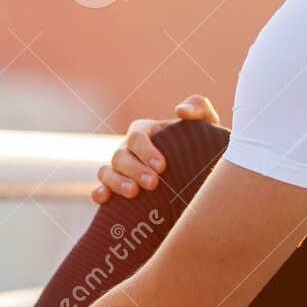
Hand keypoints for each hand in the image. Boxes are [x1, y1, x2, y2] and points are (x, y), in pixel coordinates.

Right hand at [91, 94, 221, 204]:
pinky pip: (100, 189)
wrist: (201, 174)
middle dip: (134, 170)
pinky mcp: (116, 189)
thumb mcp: (206, 124)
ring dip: (117, 182)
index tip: (162, 166)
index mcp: (144, 131)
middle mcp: (128, 150)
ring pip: (107, 172)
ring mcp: (119, 170)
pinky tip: (105, 199)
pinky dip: (99, 193)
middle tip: (153, 184)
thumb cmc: (202, 146)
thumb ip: (198, 108)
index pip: (137, 136)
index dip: (145, 151)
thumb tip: (180, 110)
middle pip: (120, 156)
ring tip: (134, 194)